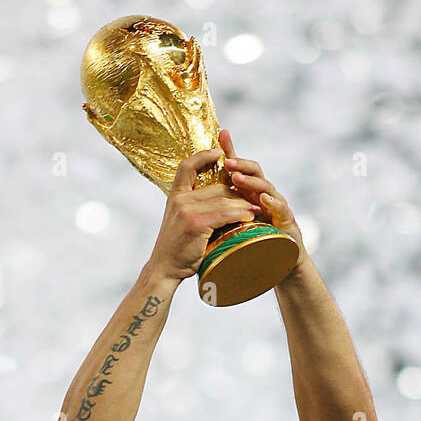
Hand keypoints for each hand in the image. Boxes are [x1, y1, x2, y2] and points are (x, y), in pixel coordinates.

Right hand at [147, 147, 260, 284]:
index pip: (187, 166)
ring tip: (257, 209)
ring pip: (224, 199)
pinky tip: (250, 216)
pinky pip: (225, 213)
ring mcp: (187, 210)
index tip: (218, 152)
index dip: (203, 155)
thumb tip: (219, 202)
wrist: (164, 269)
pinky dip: (240, 214)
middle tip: (253, 197)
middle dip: (237, 192)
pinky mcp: (196, 223)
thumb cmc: (176, 250)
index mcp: (175, 196)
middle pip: (216, 187)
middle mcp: (180, 200)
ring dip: (244, 204)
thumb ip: (194, 208)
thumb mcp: (180, 222)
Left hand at [219, 129, 308, 269]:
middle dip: (241, 164)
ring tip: (236, 177)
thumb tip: (195, 200)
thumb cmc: (254, 241)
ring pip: (266, 187)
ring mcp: (276, 206)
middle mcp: (264, 194)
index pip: (240, 167)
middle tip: (226, 160)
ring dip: (251, 181)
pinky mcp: (286, 221)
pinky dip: (272, 203)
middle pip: (254, 171)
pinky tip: (262, 200)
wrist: (279, 264)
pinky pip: (280, 209)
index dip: (232, 150)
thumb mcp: (232, 223)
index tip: (221, 134)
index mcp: (249, 193)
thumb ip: (218, 209)